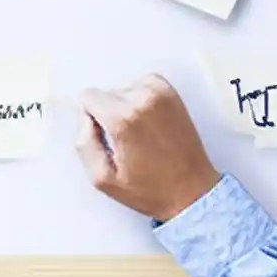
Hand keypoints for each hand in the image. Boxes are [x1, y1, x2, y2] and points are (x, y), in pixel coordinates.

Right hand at [76, 74, 220, 221]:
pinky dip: (139, 97)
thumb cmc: (151, 190)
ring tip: (138, 132)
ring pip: (123, 87)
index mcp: (123, 120)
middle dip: (107, 112)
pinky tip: (145, 119)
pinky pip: (143, 83)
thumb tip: (85, 120)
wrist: (193, 192)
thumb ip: (83, 144)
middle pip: (105, 92)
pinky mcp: (172, 95)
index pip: (88, 96)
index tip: (103, 135)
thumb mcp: (102, 179)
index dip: (90, 118)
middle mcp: (142, 101)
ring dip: (124, 105)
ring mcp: (160, 95)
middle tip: (123, 140)